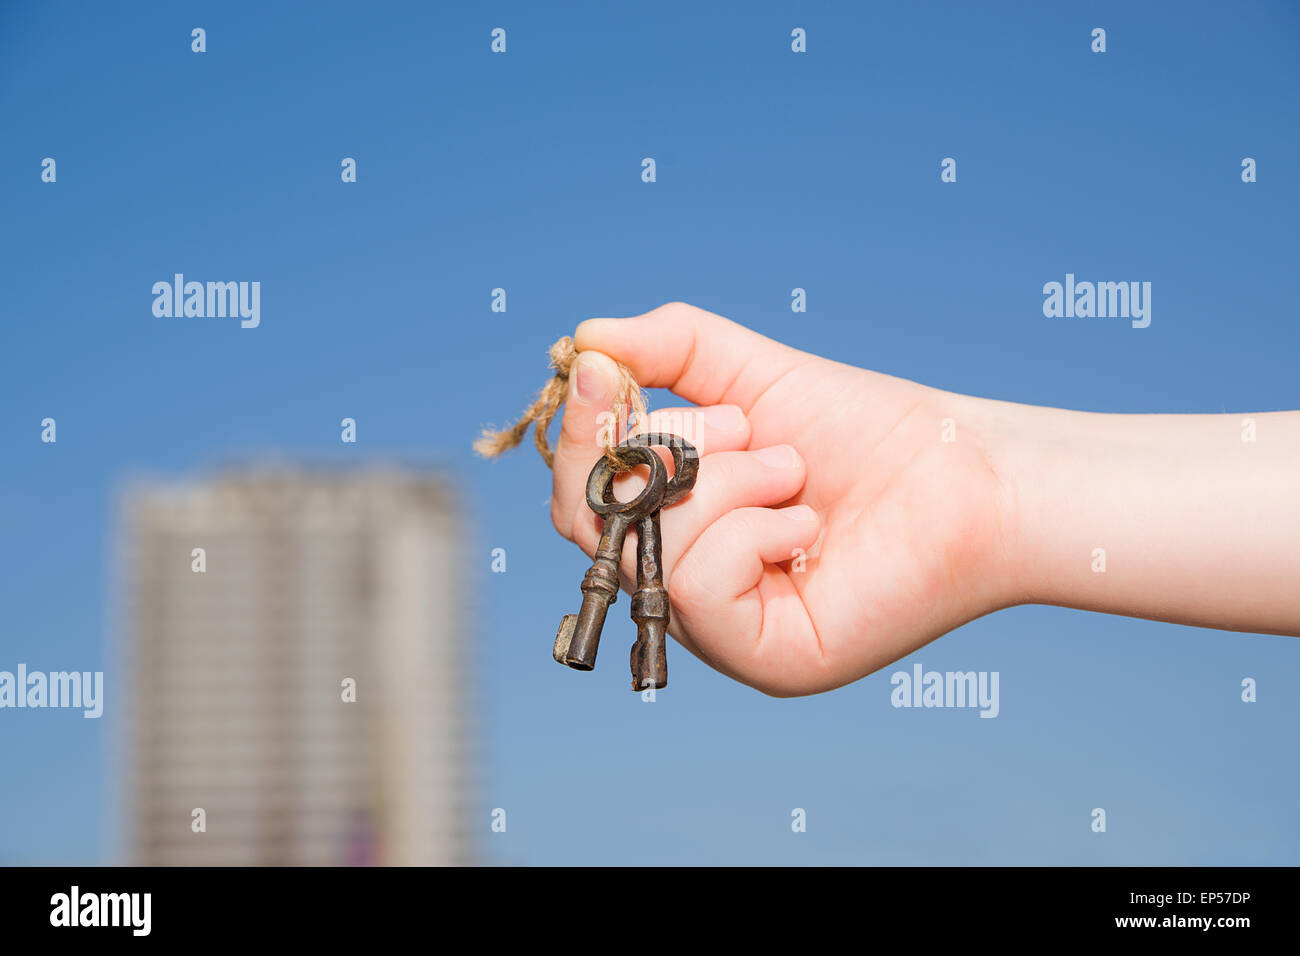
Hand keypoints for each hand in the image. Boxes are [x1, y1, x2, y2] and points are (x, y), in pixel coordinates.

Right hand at [549, 302, 1014, 694]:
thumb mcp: (749, 374)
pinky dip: (749, 531)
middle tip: (742, 424)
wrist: (962, 470)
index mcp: (673, 529)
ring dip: (728, 480)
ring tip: (795, 471)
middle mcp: (684, 585)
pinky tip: (805, 523)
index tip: (596, 372)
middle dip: (666, 449)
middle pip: (591, 522)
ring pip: (651, 544)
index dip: (581, 436)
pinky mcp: (766, 658)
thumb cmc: (862, 430)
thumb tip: (583, 341)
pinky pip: (697, 586)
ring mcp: (722, 631)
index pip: (581, 497)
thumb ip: (667, 349)